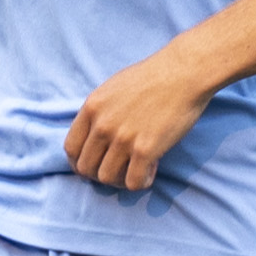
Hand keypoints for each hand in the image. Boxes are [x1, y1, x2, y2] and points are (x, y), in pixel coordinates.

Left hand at [63, 47, 215, 193]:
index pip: (71, 148)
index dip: (80, 162)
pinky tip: (151, 170)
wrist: (184, 72)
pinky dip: (141, 182)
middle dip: (100, 173)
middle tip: (118, 169)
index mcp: (92, 107)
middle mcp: (102, 125)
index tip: (94, 164)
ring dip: (120, 180)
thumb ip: (100, 111)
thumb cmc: (153, 77)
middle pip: (85, 168)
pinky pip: (133, 182)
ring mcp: (122, 138)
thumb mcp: (113, 87)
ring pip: (106, 178)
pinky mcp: (145, 149)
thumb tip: (95, 135)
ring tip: (136, 169)